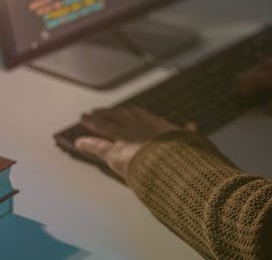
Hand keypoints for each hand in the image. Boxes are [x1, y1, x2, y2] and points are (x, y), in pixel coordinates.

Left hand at [76, 106, 195, 179]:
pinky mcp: (114, 152)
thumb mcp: (188, 140)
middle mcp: (137, 127)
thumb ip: (187, 133)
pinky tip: (78, 141)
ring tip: (84, 118)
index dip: (130, 112)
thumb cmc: (182, 154)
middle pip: (118, 116)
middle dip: (108, 113)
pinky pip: (97, 146)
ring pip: (105, 126)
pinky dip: (87, 143)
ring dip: (93, 122)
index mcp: (155, 125)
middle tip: (98, 111)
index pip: (140, 114)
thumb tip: (192, 125)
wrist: (172, 162)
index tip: (125, 109)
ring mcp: (124, 138)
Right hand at [233, 55, 271, 116]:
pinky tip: (264, 73)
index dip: (253, 83)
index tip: (237, 89)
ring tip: (244, 79)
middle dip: (251, 75)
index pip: (271, 77)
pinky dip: (267, 68)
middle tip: (234, 85)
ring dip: (258, 70)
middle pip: (269, 67)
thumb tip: (269, 105)